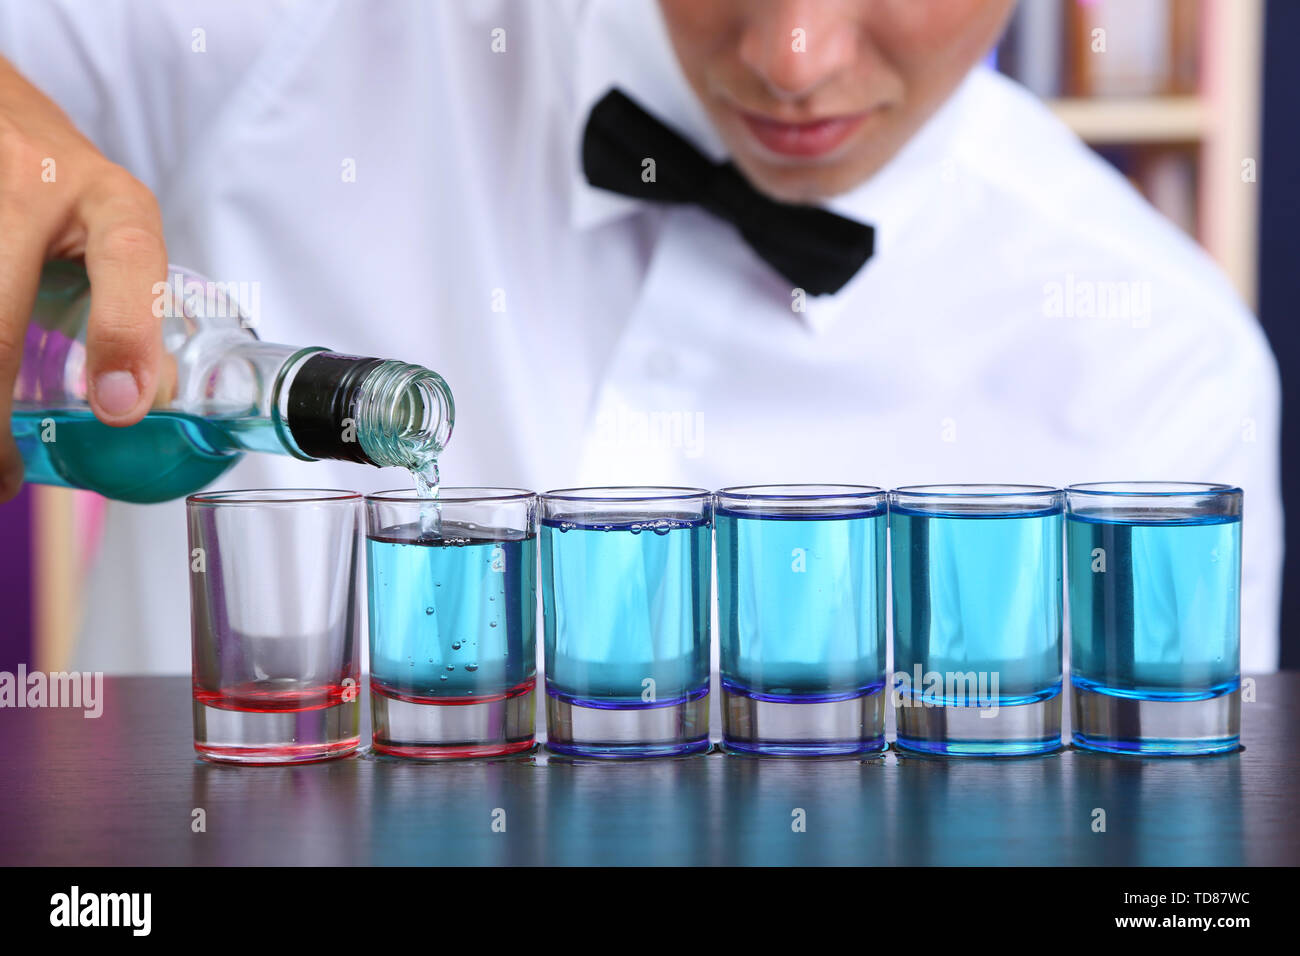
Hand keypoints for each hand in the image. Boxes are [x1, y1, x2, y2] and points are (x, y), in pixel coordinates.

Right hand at [0, 55, 166, 500]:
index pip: (126, 258)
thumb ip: (128, 300)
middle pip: (2, 319)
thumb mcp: (110, 222)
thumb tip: (148, 400)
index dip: (123, 334)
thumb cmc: (51, 178)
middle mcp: (32, 181)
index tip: (118, 408)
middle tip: (1, 476)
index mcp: (107, 197)